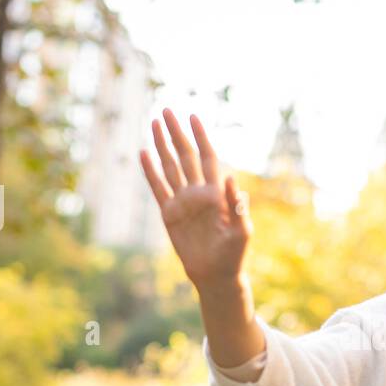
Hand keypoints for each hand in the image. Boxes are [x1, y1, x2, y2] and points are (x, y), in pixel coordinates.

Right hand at [140, 110, 248, 291]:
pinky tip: (144, 154)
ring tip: (153, 123)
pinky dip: (150, 171)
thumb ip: (237, 206)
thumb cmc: (234, 254)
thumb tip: (233, 179)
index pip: (207, 157)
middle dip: (176, 133)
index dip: (201, 137)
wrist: (215, 275)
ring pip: (170, 167)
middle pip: (185, 156)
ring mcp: (183, 201)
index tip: (193, 116)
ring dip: (162, 146)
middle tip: (166, 111)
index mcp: (217, 192)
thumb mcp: (241, 231)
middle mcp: (198, 192)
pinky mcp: (169, 214)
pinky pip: (158, 188)